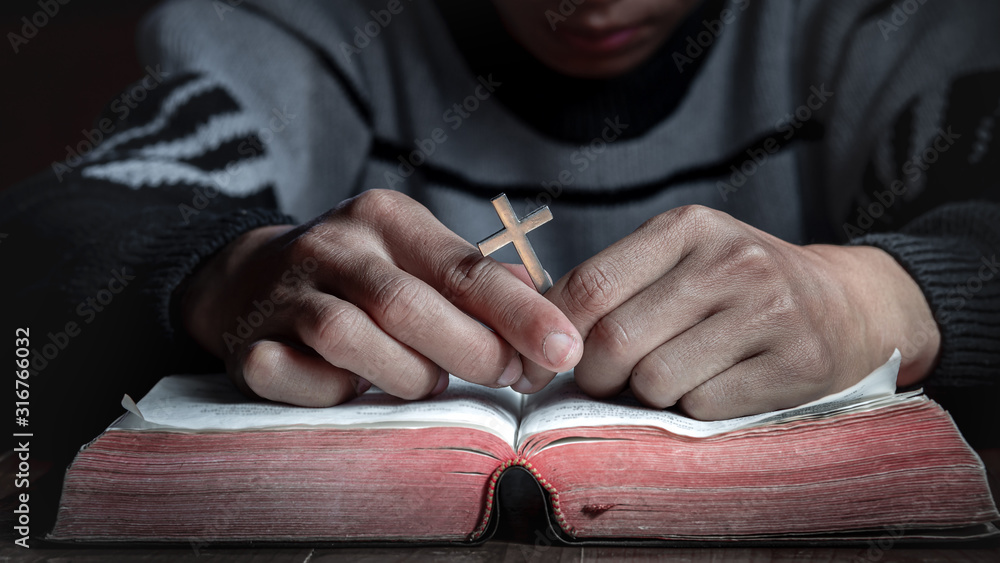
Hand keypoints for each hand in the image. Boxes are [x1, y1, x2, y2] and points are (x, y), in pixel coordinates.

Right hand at [180, 190, 581, 405]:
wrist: (247, 277)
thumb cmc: (359, 274)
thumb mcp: (416, 255)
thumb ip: (476, 280)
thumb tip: (544, 303)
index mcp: (386, 218)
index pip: (462, 266)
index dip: (518, 312)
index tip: (562, 349)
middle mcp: (334, 245)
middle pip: (409, 305)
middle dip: (470, 351)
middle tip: (506, 376)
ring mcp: (285, 291)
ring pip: (352, 339)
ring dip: (403, 375)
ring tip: (425, 381)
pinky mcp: (248, 339)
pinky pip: (290, 374)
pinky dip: (328, 392)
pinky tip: (350, 389)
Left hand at [523, 205, 939, 419]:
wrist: (847, 305)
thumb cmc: (739, 288)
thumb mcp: (682, 259)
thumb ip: (615, 283)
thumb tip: (535, 330)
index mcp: (687, 227)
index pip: (590, 286)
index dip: (553, 335)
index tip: (543, 363)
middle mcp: (729, 260)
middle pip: (616, 341)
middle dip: (596, 377)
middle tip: (607, 382)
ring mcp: (768, 310)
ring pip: (655, 381)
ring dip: (647, 396)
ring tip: (669, 379)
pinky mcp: (796, 361)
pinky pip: (703, 406)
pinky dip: (692, 410)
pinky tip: (714, 387)